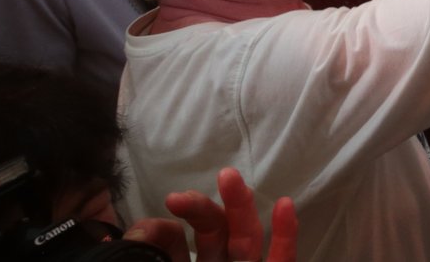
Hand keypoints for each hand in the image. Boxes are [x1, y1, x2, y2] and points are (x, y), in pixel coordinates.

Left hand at [123, 167, 297, 261]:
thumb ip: (150, 253)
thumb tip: (143, 228)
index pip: (179, 240)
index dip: (167, 226)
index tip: (164, 208)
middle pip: (216, 231)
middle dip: (204, 207)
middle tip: (181, 196)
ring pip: (246, 238)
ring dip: (240, 206)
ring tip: (228, 176)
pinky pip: (282, 259)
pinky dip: (286, 235)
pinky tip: (286, 206)